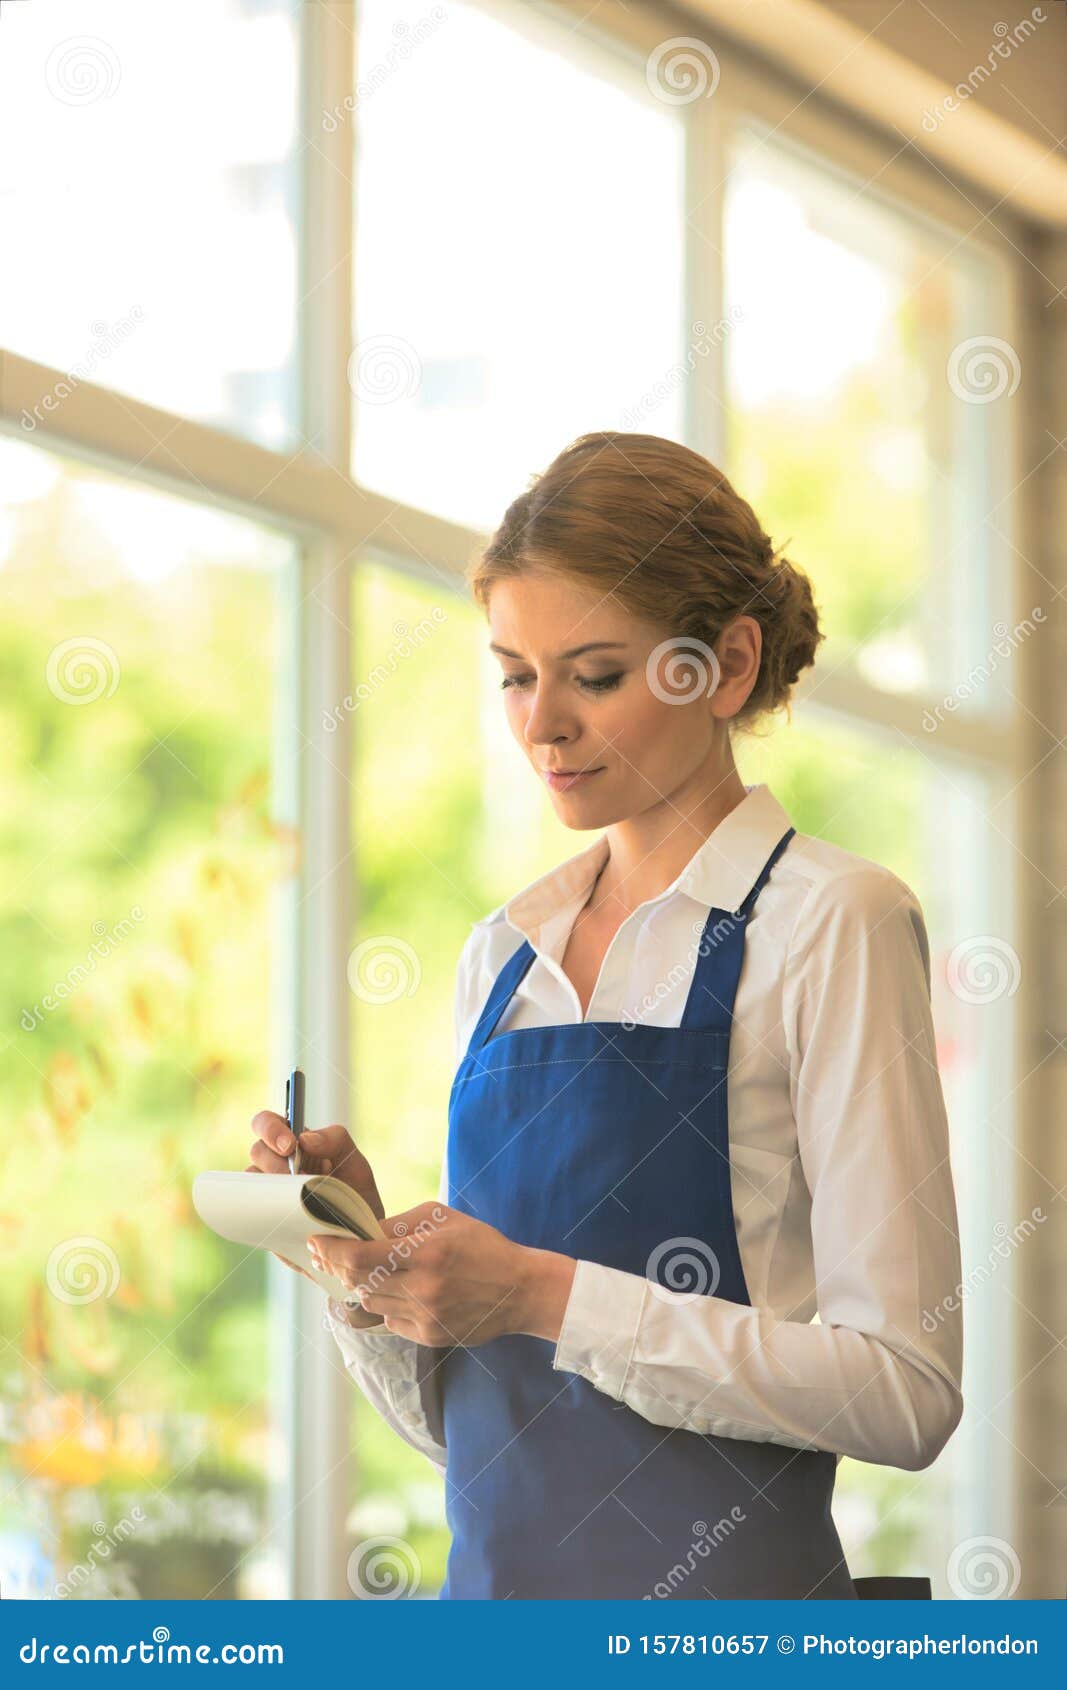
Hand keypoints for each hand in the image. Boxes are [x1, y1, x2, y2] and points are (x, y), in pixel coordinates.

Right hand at [246, 1110, 385, 1326]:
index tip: (290, 1146)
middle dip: (272, 1160)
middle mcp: (276, 1166)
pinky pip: (249, 1211)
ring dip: (270, 1185)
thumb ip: (335, 1140)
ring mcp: (267, 1193)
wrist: (357, 1240)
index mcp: (295, 1145)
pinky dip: (262, 1211)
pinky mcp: (264, 1220)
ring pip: (250, 1179)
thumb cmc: (356, 1195)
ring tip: (295, 1200)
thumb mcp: (355, 1162)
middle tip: (292, 1175)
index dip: (272, 1128)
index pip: (269, 1123)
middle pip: (257, 1149)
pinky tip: (284, 1217)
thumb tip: (304, 1138)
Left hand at [306, 1201, 577, 1346]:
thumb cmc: (481, 1245)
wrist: (519, 1290)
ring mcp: (425, 1317)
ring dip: (362, 1285)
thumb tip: (362, 1232)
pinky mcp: (428, 1337)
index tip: (315, 1241)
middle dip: (337, 1266)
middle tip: (325, 1254)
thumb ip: (400, 1225)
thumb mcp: (443, 1219)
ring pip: (371, 1303)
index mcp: (425, 1253)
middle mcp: (422, 1288)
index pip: (360, 1256)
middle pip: (358, 1282)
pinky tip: (400, 1291)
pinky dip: (387, 1305)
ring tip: (364, 1269)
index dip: (331, 1250)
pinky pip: (390, 1321)